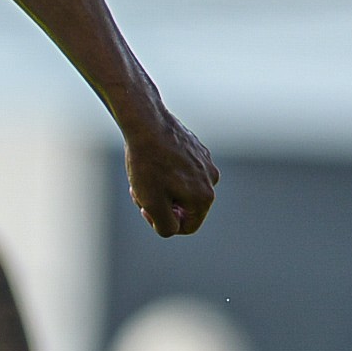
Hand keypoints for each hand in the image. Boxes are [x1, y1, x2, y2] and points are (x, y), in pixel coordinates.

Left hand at [123, 109, 218, 237]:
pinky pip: (182, 170)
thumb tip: (174, 228)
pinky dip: (166, 171)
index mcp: (204, 198)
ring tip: (144, 175)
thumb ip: (166, 226)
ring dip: (162, 188)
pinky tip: (151, 160)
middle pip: (184, 207)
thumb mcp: (151, 203)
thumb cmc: (147, 164)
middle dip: (161, 203)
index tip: (145, 207)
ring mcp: (206, 162)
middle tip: (139, 190)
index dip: (162, 223)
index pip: (186, 227)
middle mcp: (211, 180)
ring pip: (182, 188)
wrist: (146, 123)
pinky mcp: (197, 149)